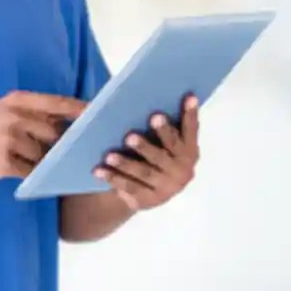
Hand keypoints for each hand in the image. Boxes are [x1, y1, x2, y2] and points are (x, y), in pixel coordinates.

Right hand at [0, 90, 87, 182]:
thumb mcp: (1, 111)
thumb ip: (30, 112)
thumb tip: (67, 120)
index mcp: (15, 100)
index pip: (57, 103)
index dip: (80, 110)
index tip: (99, 115)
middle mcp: (14, 116)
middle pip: (53, 133)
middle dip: (57, 145)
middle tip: (61, 151)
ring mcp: (9, 139)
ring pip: (42, 155)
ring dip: (37, 161)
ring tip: (18, 158)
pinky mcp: (4, 162)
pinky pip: (30, 170)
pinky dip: (28, 173)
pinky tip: (14, 169)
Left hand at [93, 93, 199, 210]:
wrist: (146, 193)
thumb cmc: (155, 154)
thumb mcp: (163, 140)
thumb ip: (163, 123)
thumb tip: (145, 91)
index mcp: (189, 150)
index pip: (191, 130)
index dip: (190, 115)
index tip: (188, 96)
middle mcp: (182, 170)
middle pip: (166, 154)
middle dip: (149, 144)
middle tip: (131, 135)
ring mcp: (166, 187)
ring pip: (144, 172)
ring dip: (126, 163)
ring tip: (109, 155)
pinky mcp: (147, 199)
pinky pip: (129, 187)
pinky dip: (113, 178)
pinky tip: (99, 170)